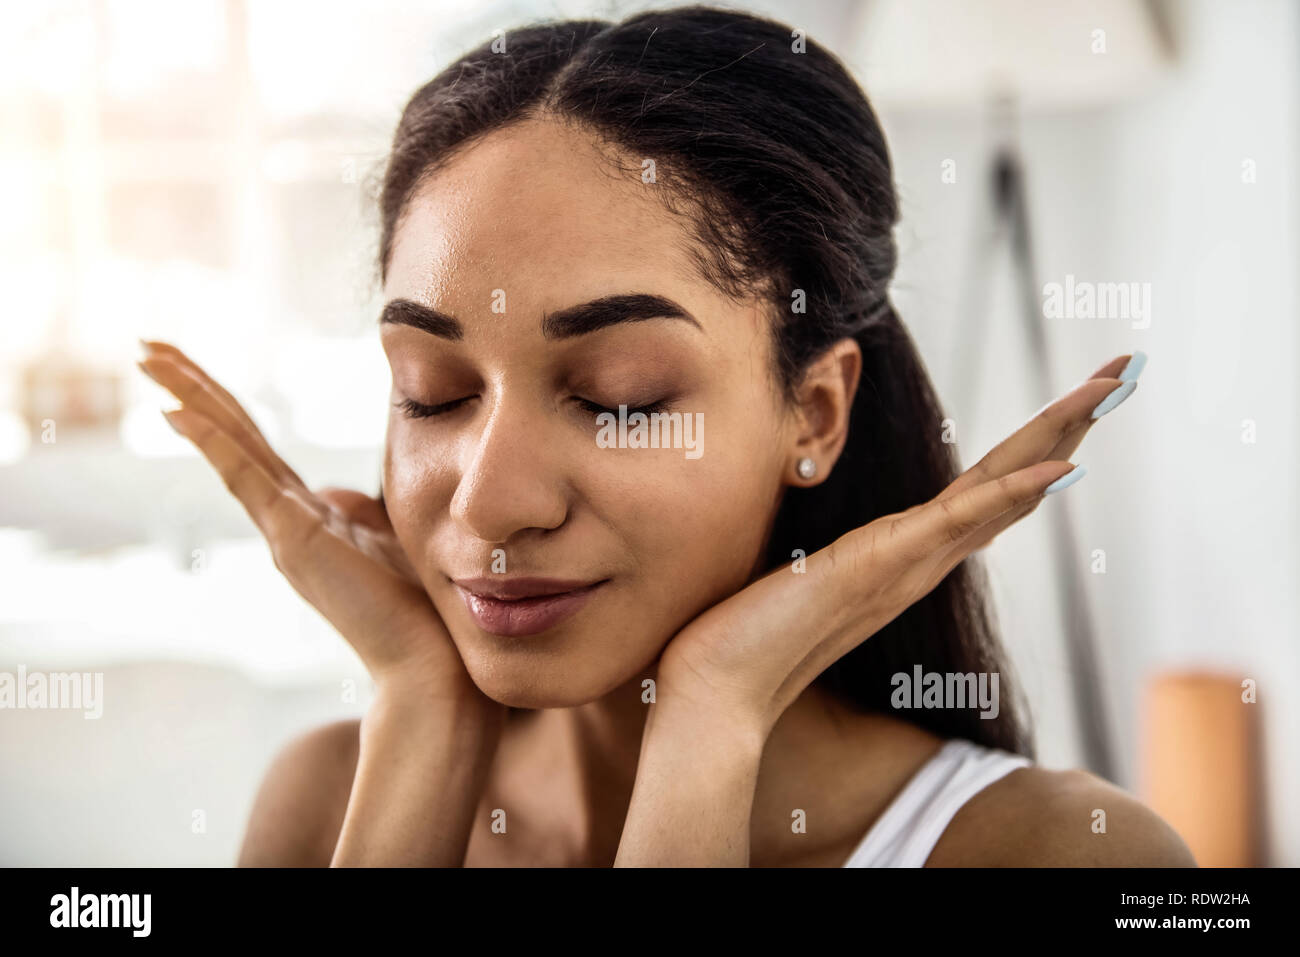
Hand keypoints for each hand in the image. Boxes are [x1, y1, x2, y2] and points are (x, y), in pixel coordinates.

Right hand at [137, 340, 494, 710]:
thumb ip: (363, 514)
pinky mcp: (294, 540)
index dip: (225, 404)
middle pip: (233, 436)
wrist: (430, 663)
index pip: (257, 446)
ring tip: (148, 357)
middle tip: (147, 347)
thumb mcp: (392, 542)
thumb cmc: (420, 610)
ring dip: (191, 398)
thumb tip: (342, 494)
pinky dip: (212, 443)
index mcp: (309, 517)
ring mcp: (285, 530)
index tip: (191, 369)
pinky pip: (246, 479)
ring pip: (231, 447)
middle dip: (193, 387)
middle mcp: (287, 520)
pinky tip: (179, 411)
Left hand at [655, 353, 1141, 740]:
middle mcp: (917, 562)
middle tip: (1120, 375)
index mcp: (899, 557)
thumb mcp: (786, 570)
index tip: (1070, 412)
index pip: (981, 493)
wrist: (719, 691)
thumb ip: (814, 551)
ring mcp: (906, 565)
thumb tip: (805, 531)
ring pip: (1001, 490)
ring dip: (1059, 437)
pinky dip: (1011, 494)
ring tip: (1109, 389)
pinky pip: (958, 523)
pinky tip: (1057, 467)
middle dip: (1066, 427)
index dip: (1029, 452)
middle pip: (1010, 484)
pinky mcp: (881, 566)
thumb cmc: (743, 634)